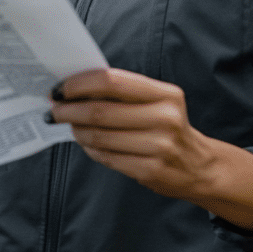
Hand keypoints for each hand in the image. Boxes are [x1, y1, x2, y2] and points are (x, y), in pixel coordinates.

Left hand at [48, 68, 252, 232]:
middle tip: (54, 110)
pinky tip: (86, 143)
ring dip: (76, 130)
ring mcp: (159, 147)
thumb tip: (73, 89)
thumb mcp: (155, 102)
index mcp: (165, 94)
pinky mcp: (150, 170)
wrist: (198, 166)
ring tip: (69, 126)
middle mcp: (165, 118)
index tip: (59, 88)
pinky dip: (90, 149)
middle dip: (69, 110)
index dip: (79, 85)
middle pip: (100, 111)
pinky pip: (107, 157)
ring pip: (100, 136)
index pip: (112, 82)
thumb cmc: (167, 127)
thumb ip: (122, 93)